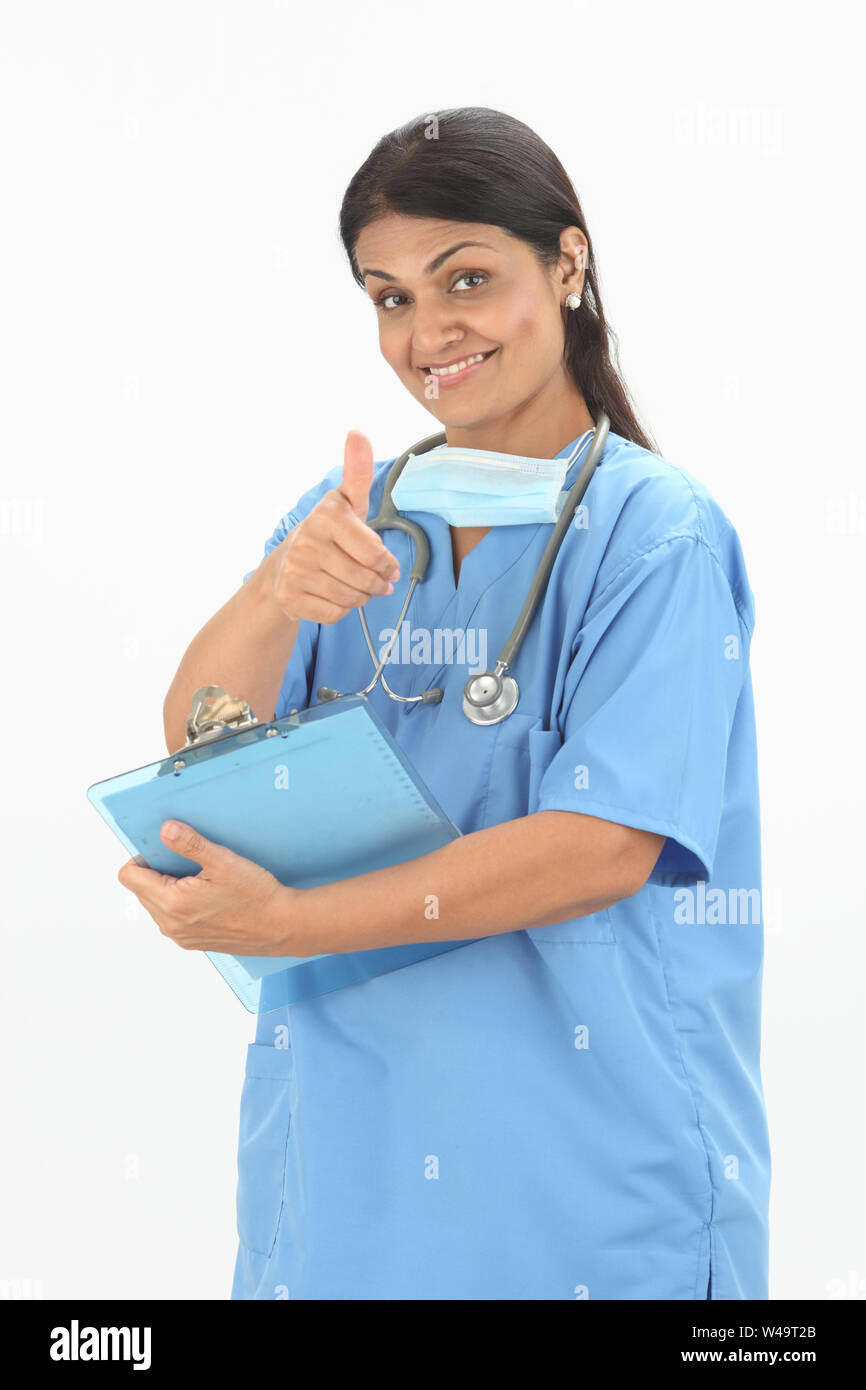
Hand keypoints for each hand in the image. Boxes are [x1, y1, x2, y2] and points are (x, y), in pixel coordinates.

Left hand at [117, 820, 308, 956]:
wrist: (281, 926)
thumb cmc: (257, 896)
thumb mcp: (224, 862)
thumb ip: (190, 844)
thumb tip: (165, 829)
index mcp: (172, 904)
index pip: (129, 876)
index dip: (141, 857)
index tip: (163, 849)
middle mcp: (170, 925)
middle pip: (141, 890)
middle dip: (157, 872)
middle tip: (189, 862)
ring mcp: (181, 936)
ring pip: (156, 904)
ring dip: (169, 888)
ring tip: (201, 879)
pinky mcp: (192, 942)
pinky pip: (172, 917)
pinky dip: (181, 903)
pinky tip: (209, 896)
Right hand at [268, 431, 401, 624]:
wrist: (284, 567)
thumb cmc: (328, 534)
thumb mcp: (346, 503)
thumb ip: (357, 472)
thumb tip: (357, 432)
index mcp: (326, 515)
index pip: (375, 553)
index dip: (387, 564)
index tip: (387, 565)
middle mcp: (306, 541)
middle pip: (365, 579)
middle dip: (377, 584)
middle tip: (376, 581)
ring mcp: (295, 571)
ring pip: (351, 599)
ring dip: (361, 597)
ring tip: (356, 587)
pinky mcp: (290, 597)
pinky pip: (334, 614)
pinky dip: (340, 610)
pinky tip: (334, 596)